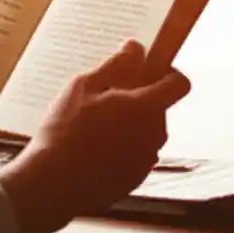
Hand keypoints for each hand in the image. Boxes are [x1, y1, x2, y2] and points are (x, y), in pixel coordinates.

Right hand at [0, 40, 190, 232]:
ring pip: (146, 131)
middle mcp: (154, 134)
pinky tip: (94, 150)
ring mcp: (146, 159)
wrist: (54, 185)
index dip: (167, 73)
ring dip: (129, 124)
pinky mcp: (135, 178)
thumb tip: (136, 47)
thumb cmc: (65, 132)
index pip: (179, 84)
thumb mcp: (85, 87)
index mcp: (146, 108)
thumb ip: (116, 65)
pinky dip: (122, 148)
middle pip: (159, 107)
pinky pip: (136, 153)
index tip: (147, 71)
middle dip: (139, 99)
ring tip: (94, 127)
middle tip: (104, 100)